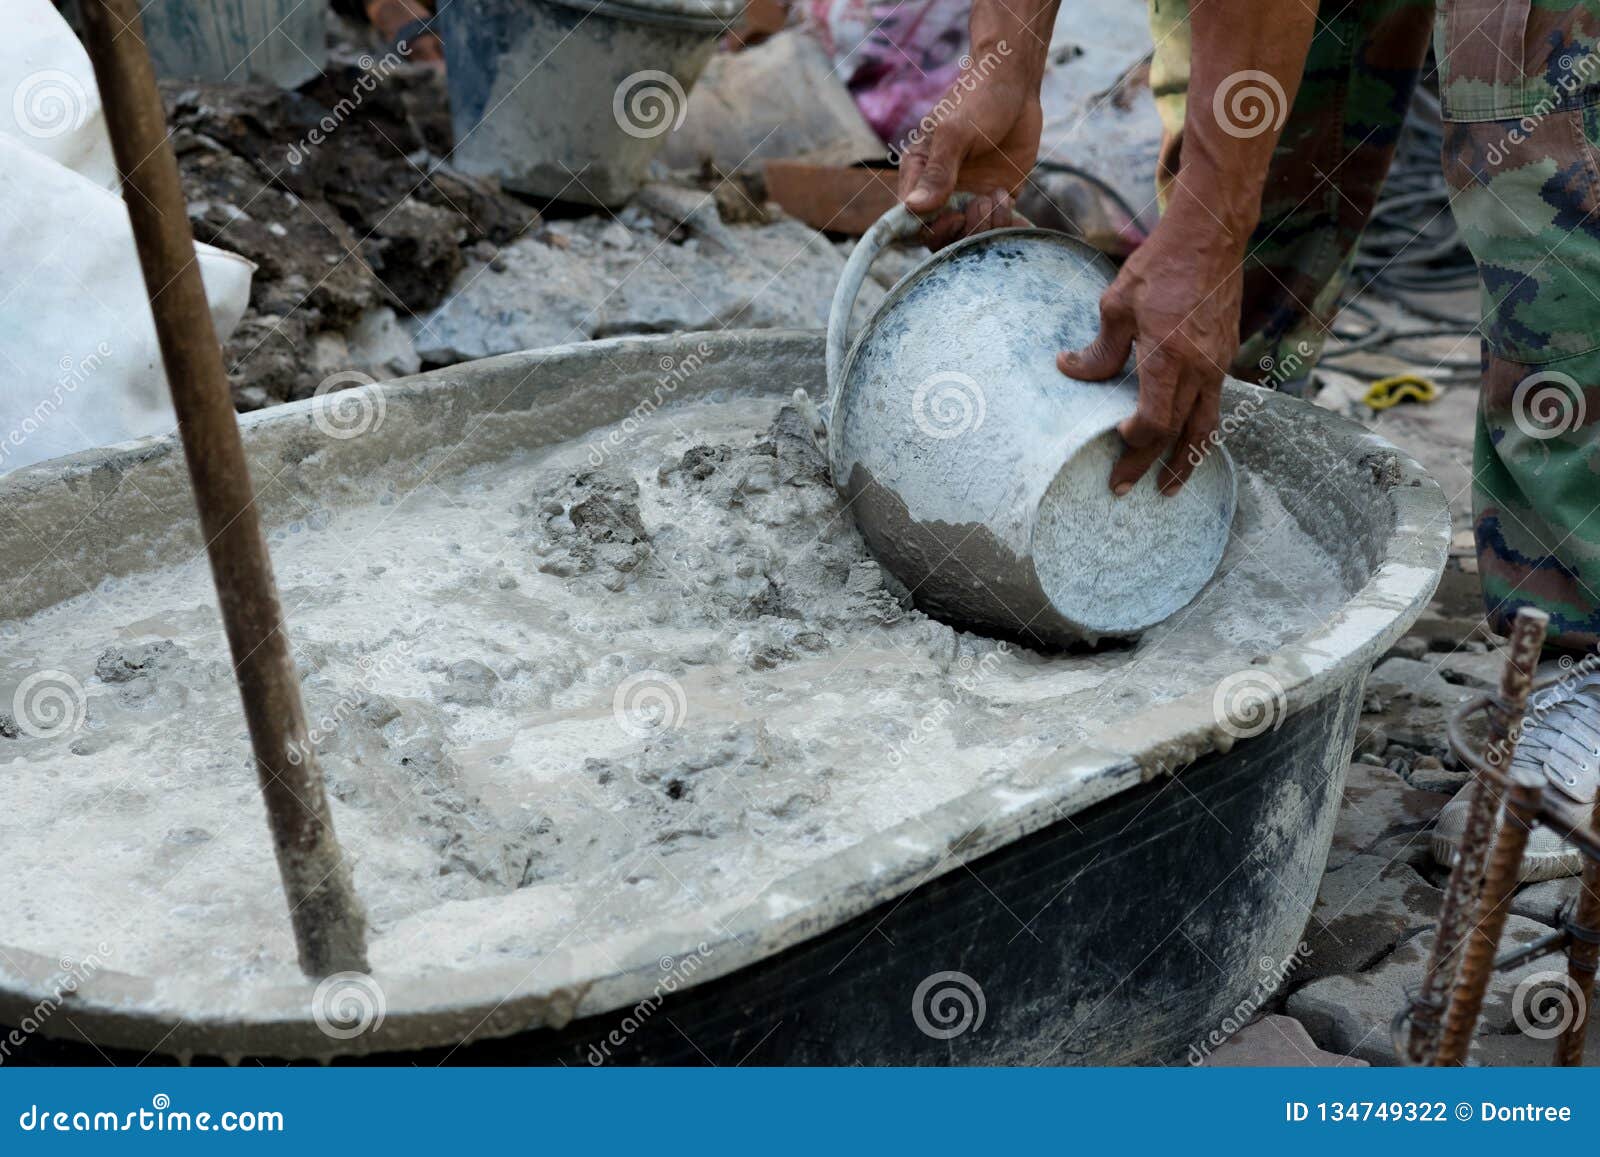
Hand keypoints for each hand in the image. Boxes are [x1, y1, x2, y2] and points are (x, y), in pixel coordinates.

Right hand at [897, 64, 1041, 249]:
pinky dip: (1007, 230)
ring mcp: (969, 197)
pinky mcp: (996, 197)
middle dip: (962, 232)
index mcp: (918, 177)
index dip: (930, 231)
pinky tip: (1016, 215)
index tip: (953, 217)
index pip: (911, 222)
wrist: (1015, 83)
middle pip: (940, 238)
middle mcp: (940, 193)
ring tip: (999, 195)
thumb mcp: (955, 133)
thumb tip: (913, 209)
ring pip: (969, 237)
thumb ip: (938, 172)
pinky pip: (997, 228)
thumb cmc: (978, 99)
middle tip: (981, 204)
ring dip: (987, 226)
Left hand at [1056, 198, 1242, 495]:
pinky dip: (1199, 432)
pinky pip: (1214, 407)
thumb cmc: (1159, 267)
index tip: (1115, 439)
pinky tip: (1186, 443)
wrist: (1210, 237)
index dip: (1135, 442)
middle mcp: (1199, 369)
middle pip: (1177, 434)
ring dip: (1186, 461)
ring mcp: (1217, 365)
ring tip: (1169, 487)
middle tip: (1123, 490)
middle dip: (1149, 466)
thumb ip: (1098, 349)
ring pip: (1205, 427)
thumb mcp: (1115, 305)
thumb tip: (1069, 370)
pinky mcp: (1225, 357)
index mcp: (1169, 358)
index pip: (1155, 422)